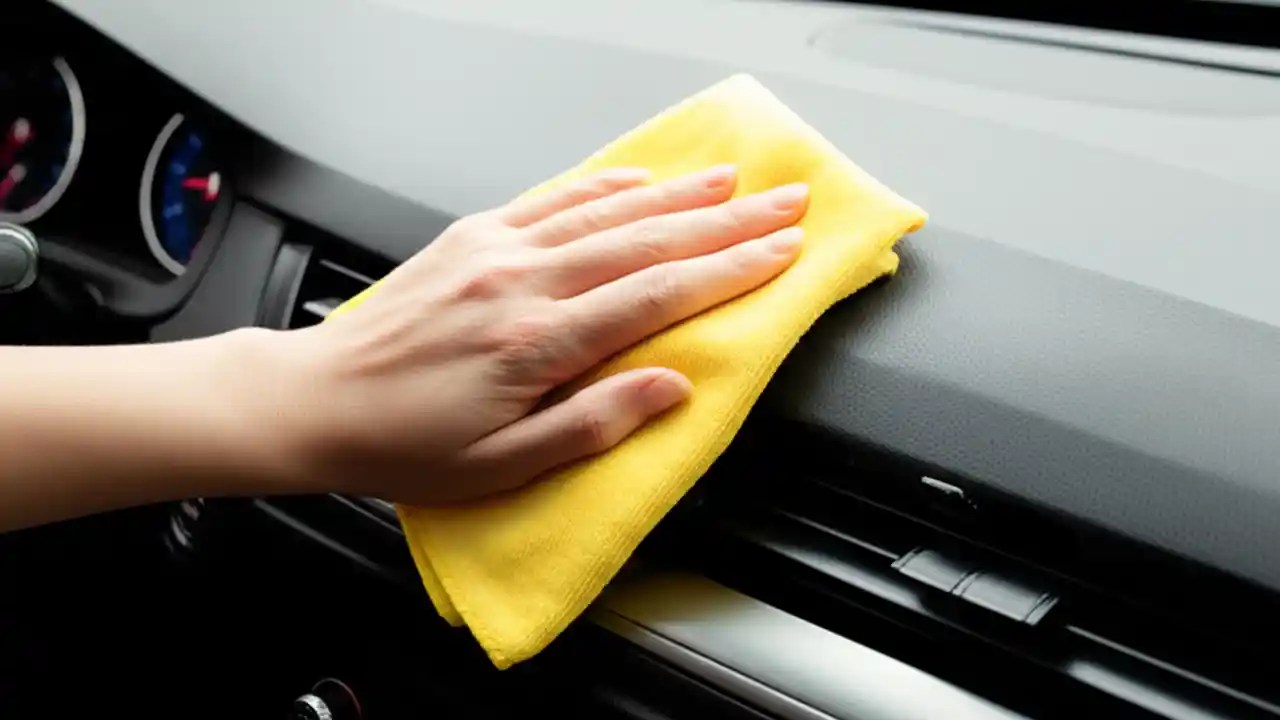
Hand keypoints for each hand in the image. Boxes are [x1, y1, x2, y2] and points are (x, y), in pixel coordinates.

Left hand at [256, 165, 807, 503]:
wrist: (315, 400)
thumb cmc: (403, 443)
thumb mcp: (501, 467)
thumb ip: (592, 424)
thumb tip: (672, 387)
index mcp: (535, 343)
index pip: (657, 295)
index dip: (729, 270)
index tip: (781, 251)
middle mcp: (520, 282)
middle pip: (646, 241)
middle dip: (726, 221)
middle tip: (785, 201)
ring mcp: (494, 250)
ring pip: (606, 211)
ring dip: (676, 194)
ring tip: (732, 180)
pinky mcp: (471, 238)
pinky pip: (550, 198)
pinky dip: (601, 185)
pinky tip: (638, 177)